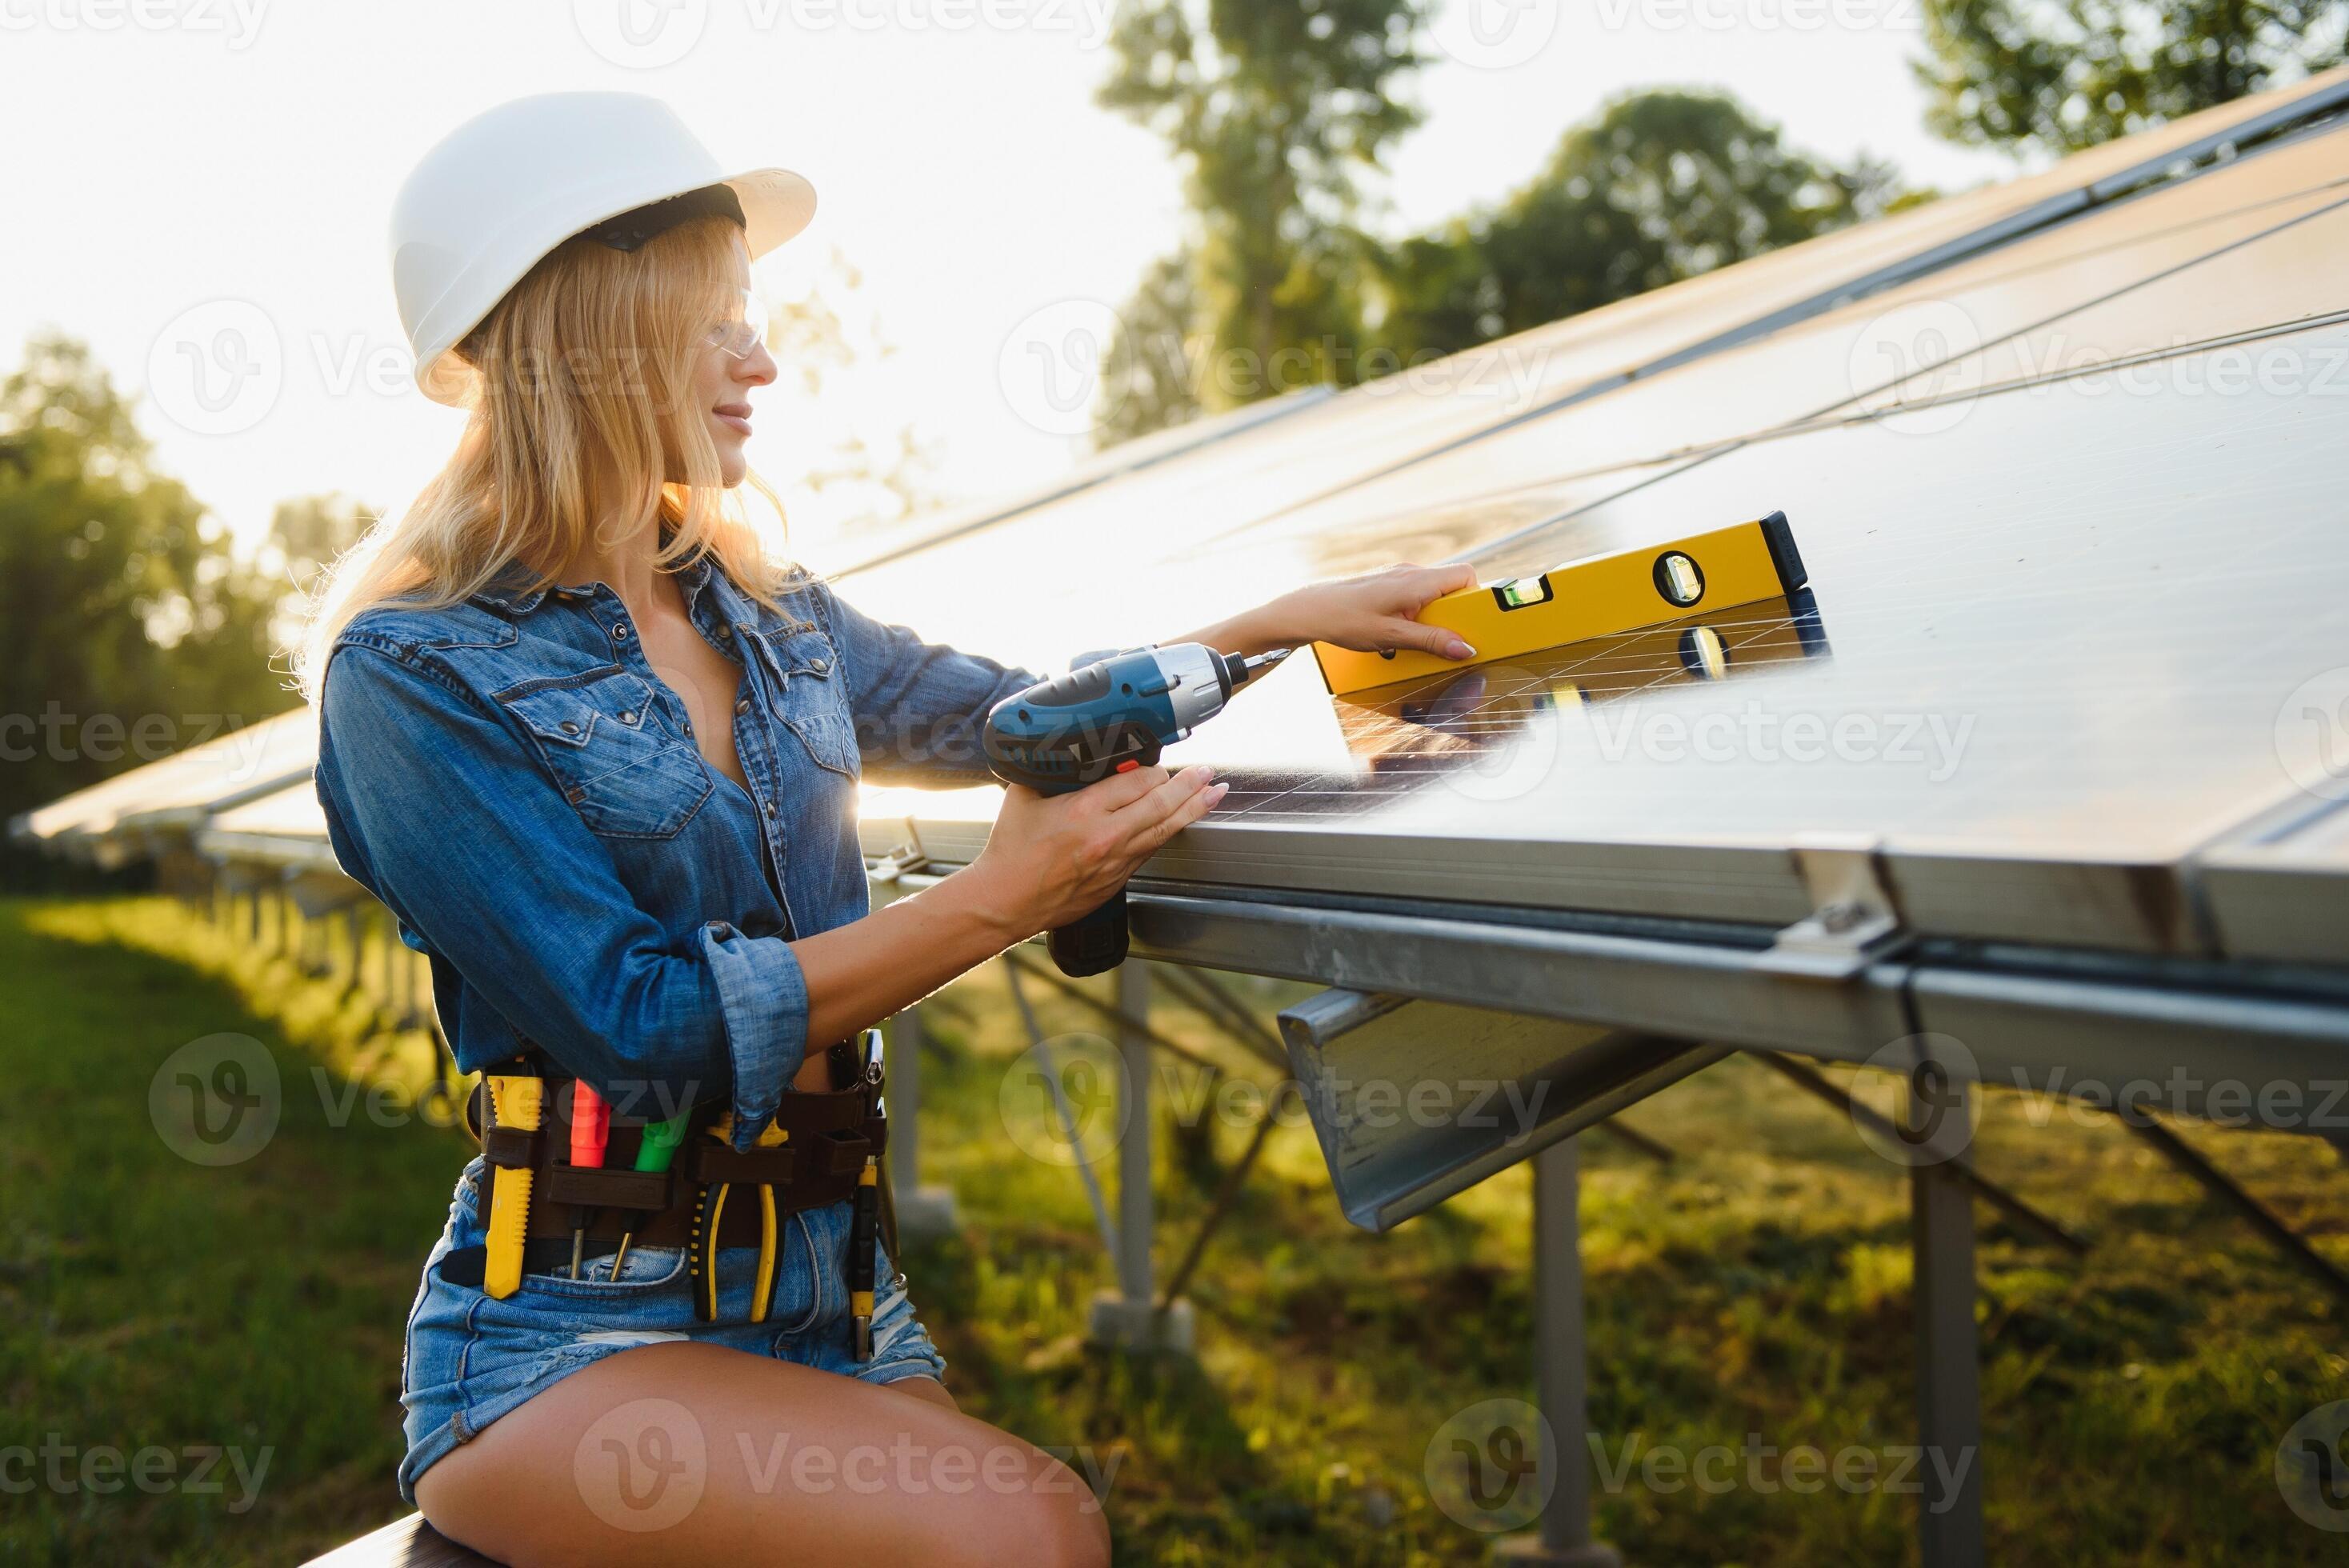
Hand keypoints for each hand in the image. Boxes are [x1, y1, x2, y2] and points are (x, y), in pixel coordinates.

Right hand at [965, 764, 1227, 937]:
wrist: (1005, 902)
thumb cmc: (1011, 854)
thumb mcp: (1024, 797)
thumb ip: (1049, 771)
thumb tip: (1065, 752)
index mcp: (1084, 811)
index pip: (1138, 781)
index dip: (1154, 768)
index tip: (1158, 761)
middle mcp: (1107, 836)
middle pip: (1163, 804)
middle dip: (1190, 785)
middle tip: (1207, 772)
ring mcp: (1116, 862)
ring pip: (1165, 830)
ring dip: (1193, 809)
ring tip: (1214, 794)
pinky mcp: (1117, 880)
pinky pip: (1151, 850)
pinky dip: (1169, 832)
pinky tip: (1181, 822)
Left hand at [1252, 563, 1480, 660]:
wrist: (1309, 610)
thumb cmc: (1344, 619)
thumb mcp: (1391, 637)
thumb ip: (1430, 642)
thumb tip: (1465, 649)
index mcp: (1416, 581)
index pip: (1466, 576)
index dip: (1475, 599)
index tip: (1475, 623)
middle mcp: (1411, 573)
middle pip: (1452, 587)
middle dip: (1455, 614)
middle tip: (1444, 639)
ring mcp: (1400, 577)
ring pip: (1435, 593)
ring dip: (1435, 617)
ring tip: (1416, 637)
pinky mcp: (1390, 585)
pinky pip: (1417, 596)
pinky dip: (1419, 614)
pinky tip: (1401, 631)